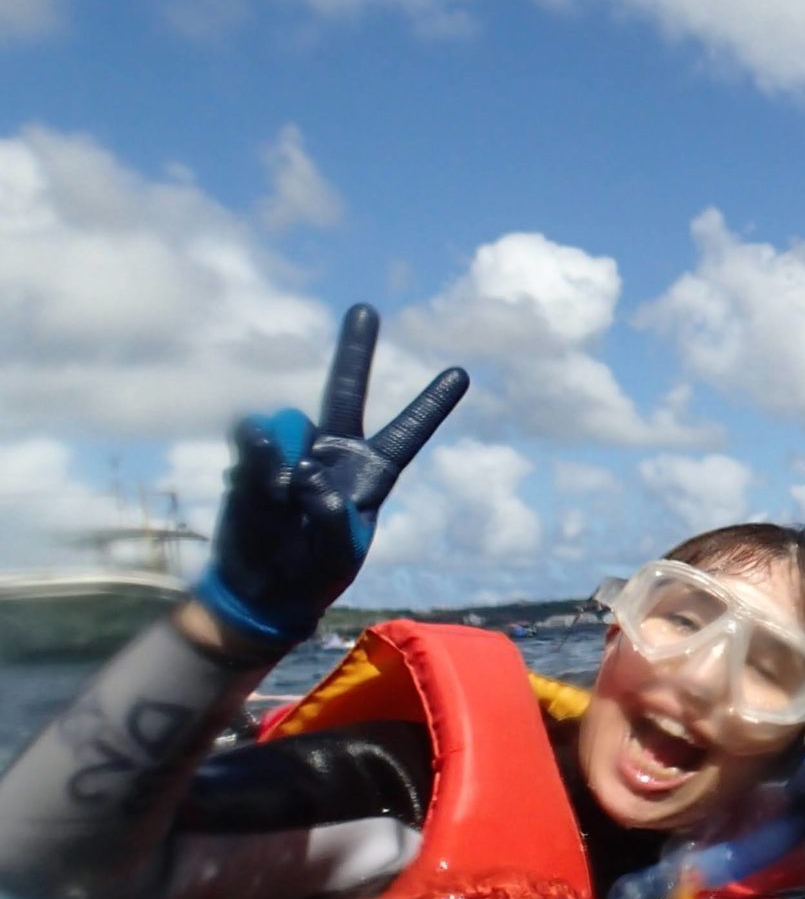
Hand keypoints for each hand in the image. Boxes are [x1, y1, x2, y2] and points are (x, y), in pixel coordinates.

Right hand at [196, 304, 468, 650]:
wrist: (258, 589)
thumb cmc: (310, 575)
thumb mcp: (335, 557)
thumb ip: (328, 515)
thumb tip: (304, 467)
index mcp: (370, 476)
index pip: (405, 436)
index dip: (430, 405)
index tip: (460, 372)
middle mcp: (332, 453)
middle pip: (345, 395)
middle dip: (355, 353)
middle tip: (367, 309)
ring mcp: (290, 451)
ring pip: (288, 429)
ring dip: (280, 465)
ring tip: (279, 507)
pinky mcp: (250, 457)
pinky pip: (251, 440)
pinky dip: (252, 462)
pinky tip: (253, 493)